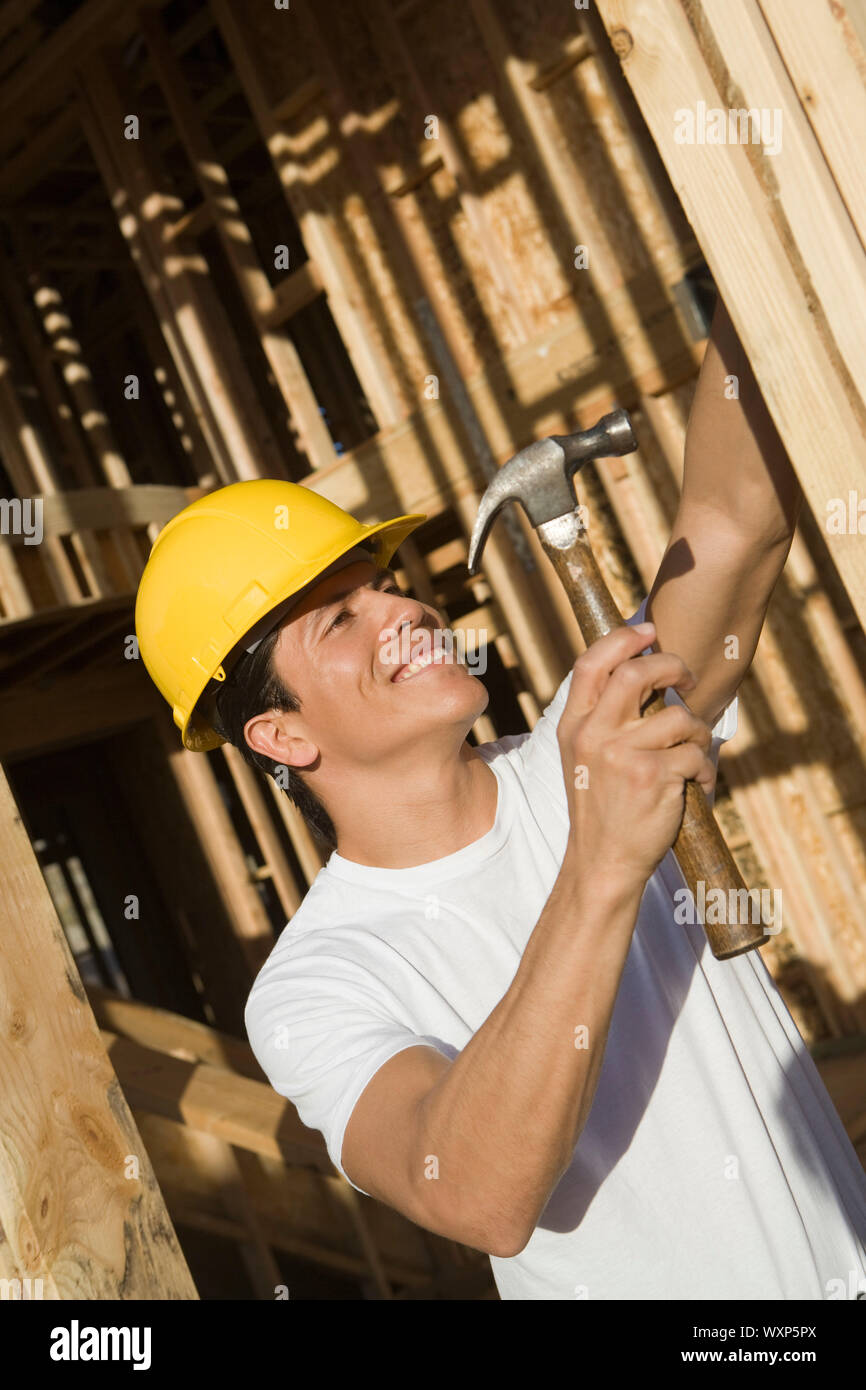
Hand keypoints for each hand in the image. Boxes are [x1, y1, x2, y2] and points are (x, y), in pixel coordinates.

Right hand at [557, 623, 715, 889]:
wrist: (602, 862)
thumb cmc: (601, 808)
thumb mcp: (582, 758)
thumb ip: (602, 717)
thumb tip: (642, 671)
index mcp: (573, 727)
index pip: (591, 664)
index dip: (622, 638)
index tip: (649, 632)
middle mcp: (593, 735)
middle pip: (636, 672)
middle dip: (671, 667)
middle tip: (686, 680)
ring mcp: (621, 755)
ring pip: (678, 717)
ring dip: (698, 733)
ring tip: (693, 755)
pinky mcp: (652, 776)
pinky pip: (695, 755)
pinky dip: (705, 770)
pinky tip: (697, 785)